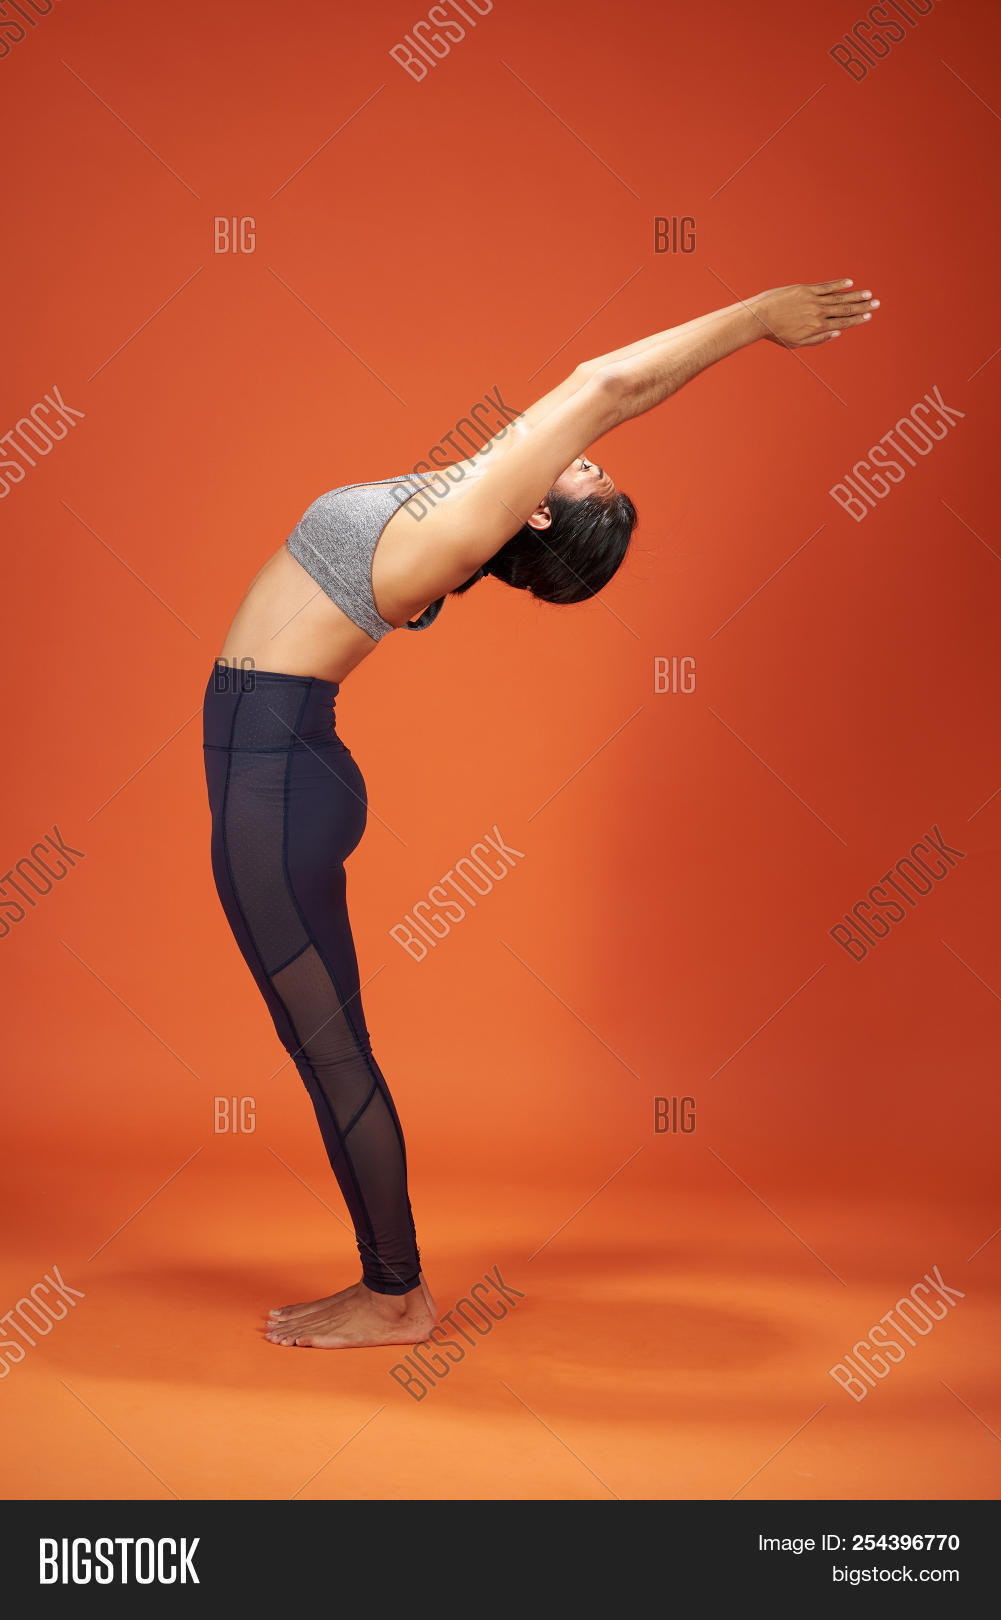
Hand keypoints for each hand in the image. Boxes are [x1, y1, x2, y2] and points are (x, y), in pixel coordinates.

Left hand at [753, 280, 878, 347]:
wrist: (759, 317)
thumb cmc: (776, 333)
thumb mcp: (797, 343)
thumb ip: (818, 339)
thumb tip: (837, 332)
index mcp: (818, 328)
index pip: (843, 322)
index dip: (857, 319)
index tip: (869, 316)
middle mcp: (818, 314)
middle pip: (845, 309)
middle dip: (862, 307)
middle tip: (876, 303)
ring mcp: (813, 300)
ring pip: (839, 297)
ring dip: (855, 295)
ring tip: (868, 294)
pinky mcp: (805, 290)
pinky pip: (826, 286)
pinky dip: (838, 285)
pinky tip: (849, 283)